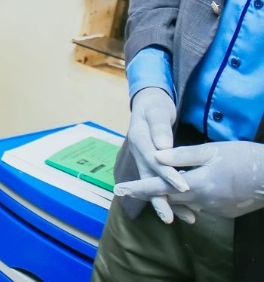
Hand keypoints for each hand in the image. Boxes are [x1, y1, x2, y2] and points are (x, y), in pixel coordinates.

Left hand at [116, 142, 263, 221]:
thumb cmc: (243, 158)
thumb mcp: (212, 151)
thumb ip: (182, 155)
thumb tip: (156, 155)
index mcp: (197, 185)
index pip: (160, 188)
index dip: (139, 188)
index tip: (119, 189)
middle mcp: (203, 201)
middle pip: (167, 198)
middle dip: (146, 193)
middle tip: (125, 190)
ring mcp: (214, 209)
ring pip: (183, 203)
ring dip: (167, 197)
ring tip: (149, 189)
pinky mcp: (223, 211)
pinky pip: (199, 205)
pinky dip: (187, 198)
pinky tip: (185, 189)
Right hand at [124, 87, 188, 223]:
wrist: (148, 104)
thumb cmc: (154, 106)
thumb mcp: (157, 110)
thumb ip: (159, 126)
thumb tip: (162, 145)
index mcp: (139, 139)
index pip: (153, 159)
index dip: (167, 174)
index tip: (183, 186)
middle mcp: (139, 153)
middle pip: (148, 179)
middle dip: (159, 199)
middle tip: (169, 218)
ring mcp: (144, 160)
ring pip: (153, 185)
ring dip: (167, 203)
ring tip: (185, 218)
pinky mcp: (151, 165)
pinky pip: (158, 183)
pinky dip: (170, 196)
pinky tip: (185, 207)